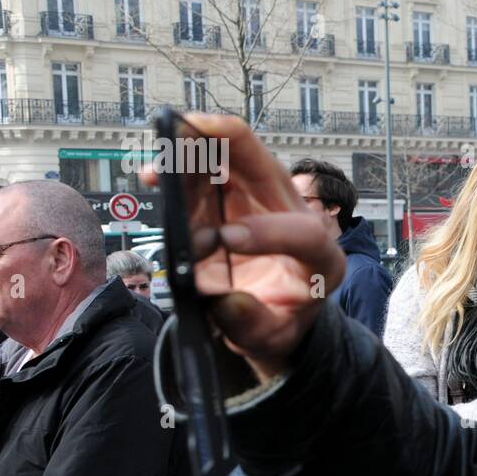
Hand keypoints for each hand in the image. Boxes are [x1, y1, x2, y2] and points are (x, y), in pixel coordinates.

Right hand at [141, 113, 344, 380]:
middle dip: (227, 146)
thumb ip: (253, 324)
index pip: (304, 234)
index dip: (267, 232)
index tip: (226, 239)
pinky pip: (208, 174)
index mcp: (320, 257)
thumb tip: (226, 301)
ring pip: (232, 161)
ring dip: (194, 153)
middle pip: (266, 169)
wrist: (278, 313)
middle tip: (188, 138)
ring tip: (161, 165)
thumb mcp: (274, 337)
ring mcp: (262, 204)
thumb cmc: (281, 321)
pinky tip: (156, 174)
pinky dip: (180, 167)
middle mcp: (293, 218)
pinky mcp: (234, 202)